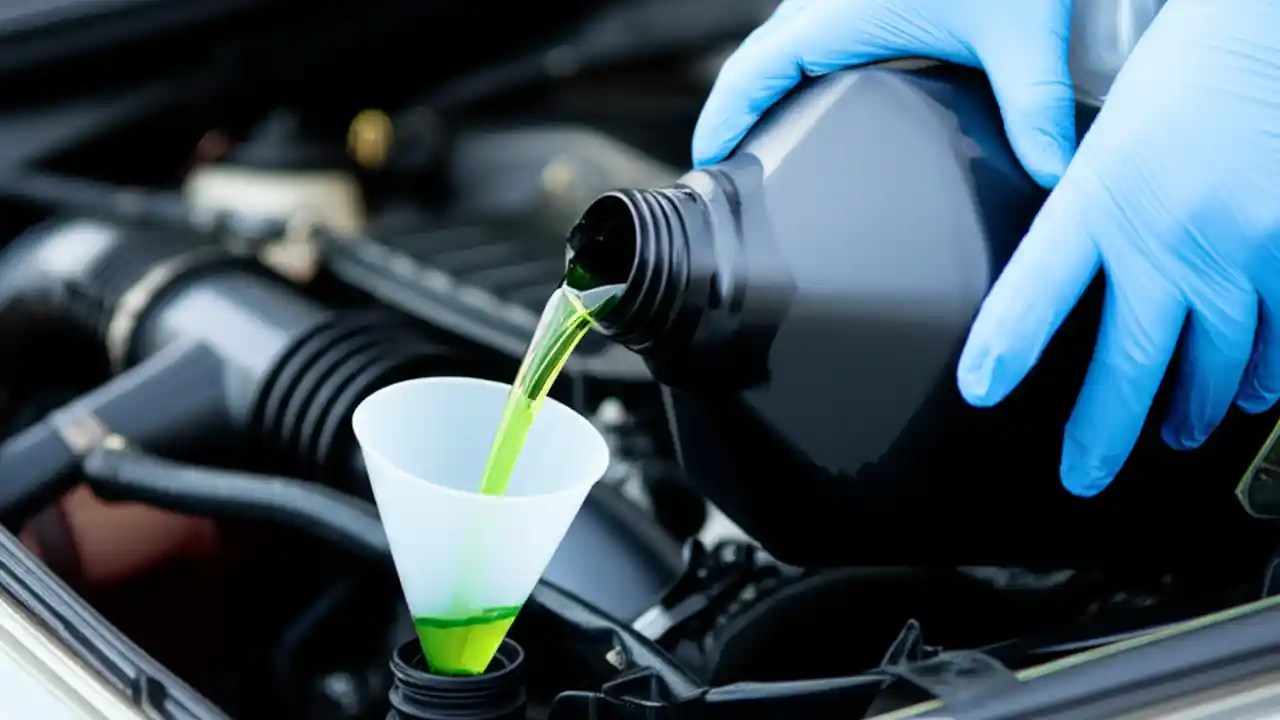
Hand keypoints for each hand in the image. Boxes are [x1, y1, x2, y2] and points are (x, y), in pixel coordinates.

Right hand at [691, 0, 1076, 187]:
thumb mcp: (1024, 31)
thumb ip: (1036, 105)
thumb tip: (1052, 173)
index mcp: (840, 14)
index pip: (753, 73)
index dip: (723, 120)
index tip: (709, 162)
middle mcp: (824, 1)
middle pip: (753, 64)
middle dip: (732, 116)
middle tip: (729, 173)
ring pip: (774, 48)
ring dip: (757, 92)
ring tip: (760, 146)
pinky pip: (799, 34)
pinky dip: (786, 72)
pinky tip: (808, 101)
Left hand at [956, 0, 1279, 495]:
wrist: (1276, 28)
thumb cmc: (1193, 65)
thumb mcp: (1112, 136)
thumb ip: (1094, 209)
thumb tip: (1079, 267)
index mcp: (1101, 196)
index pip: (1034, 289)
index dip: (1004, 348)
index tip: (980, 392)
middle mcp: (1166, 235)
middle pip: (1125, 361)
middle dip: (1100, 432)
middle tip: (1082, 475)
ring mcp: (1240, 251)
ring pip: (1209, 366)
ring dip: (1189, 411)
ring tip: (1176, 434)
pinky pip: (1279, 341)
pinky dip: (1263, 376)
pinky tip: (1248, 394)